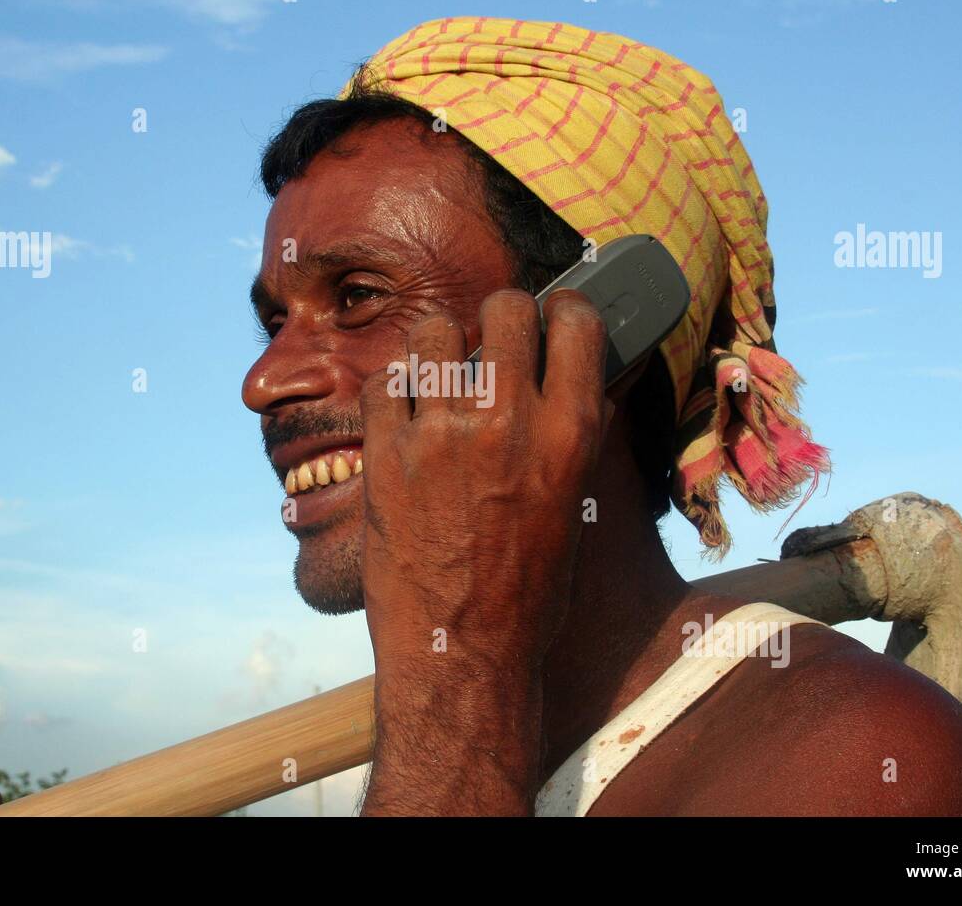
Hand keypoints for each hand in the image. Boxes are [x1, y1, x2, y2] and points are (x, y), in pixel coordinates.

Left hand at [357, 288, 610, 813]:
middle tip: (494, 337)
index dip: (564, 309)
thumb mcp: (575, 510)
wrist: (459, 654)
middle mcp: (509, 422)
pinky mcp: (384, 454)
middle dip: (502, 314)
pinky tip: (405, 411)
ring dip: (441, 342)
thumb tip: (577, 384)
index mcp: (570, 436)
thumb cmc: (529, 595)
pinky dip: (396, 387)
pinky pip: (385, 380)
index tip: (554, 314)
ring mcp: (440, 435)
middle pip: (505, 308)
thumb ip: (574, 440)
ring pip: (435, 329)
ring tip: (441, 371)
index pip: (576, 322)